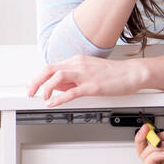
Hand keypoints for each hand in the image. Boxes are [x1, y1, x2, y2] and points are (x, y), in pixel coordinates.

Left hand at [26, 54, 143, 106]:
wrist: (133, 73)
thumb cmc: (115, 74)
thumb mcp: (91, 72)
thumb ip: (74, 78)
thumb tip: (59, 86)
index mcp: (77, 61)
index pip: (52, 66)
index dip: (39, 77)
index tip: (33, 85)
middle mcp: (79, 64)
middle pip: (50, 69)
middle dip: (36, 80)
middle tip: (30, 91)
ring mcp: (85, 74)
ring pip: (57, 77)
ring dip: (45, 88)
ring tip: (42, 97)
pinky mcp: (93, 86)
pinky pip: (72, 92)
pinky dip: (59, 98)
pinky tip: (53, 103)